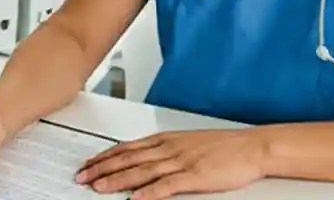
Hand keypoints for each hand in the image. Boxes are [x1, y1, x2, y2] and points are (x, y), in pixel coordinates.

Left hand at [74, 129, 268, 198]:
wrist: (251, 146)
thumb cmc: (223, 147)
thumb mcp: (187, 144)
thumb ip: (164, 152)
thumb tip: (142, 161)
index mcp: (165, 140)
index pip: (127, 148)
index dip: (104, 156)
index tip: (88, 164)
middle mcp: (169, 148)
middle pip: (128, 159)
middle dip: (102, 168)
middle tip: (82, 177)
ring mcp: (181, 161)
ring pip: (142, 171)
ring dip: (118, 180)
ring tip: (99, 187)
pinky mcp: (195, 175)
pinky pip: (168, 185)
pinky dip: (150, 192)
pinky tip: (136, 198)